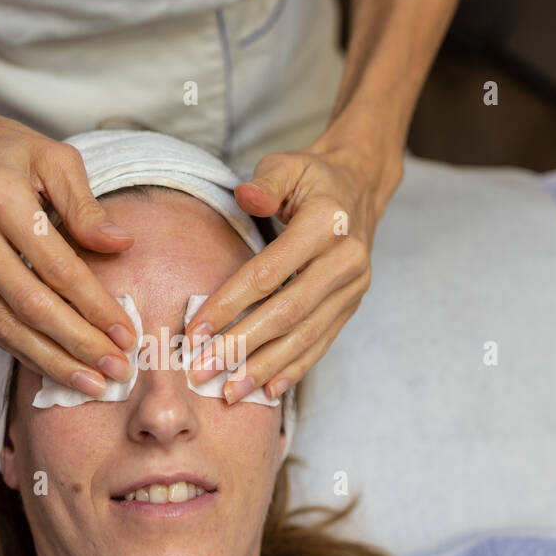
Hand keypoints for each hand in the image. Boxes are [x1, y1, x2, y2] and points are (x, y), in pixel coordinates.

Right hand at [0, 83, 138, 396]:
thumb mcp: (52, 156)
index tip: (126, 333)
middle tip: (117, 371)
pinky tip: (56, 369)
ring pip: (6, 325)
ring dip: (52, 361)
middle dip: (77, 345)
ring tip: (91, 384)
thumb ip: (86, 204)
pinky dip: (25, 352)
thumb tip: (120, 245)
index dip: (93, 304)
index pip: (56, 265)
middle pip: (30, 305)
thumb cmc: (4, 148)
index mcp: (0, 197)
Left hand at [185, 140, 401, 402]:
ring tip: (229, 392)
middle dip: (241, 346)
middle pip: (286, 313)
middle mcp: (346, 260)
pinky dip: (294, 369)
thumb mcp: (289, 164)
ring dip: (265, 368)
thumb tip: (246, 196)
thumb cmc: (312, 178)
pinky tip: (267, 390)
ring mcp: (353, 288)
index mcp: (327, 223)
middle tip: (201, 371)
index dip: (230, 304)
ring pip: (305, 336)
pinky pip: (322, 343)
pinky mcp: (352, 305)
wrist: (360, 188)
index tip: (194, 331)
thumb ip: (266, 181)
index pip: (269, 273)